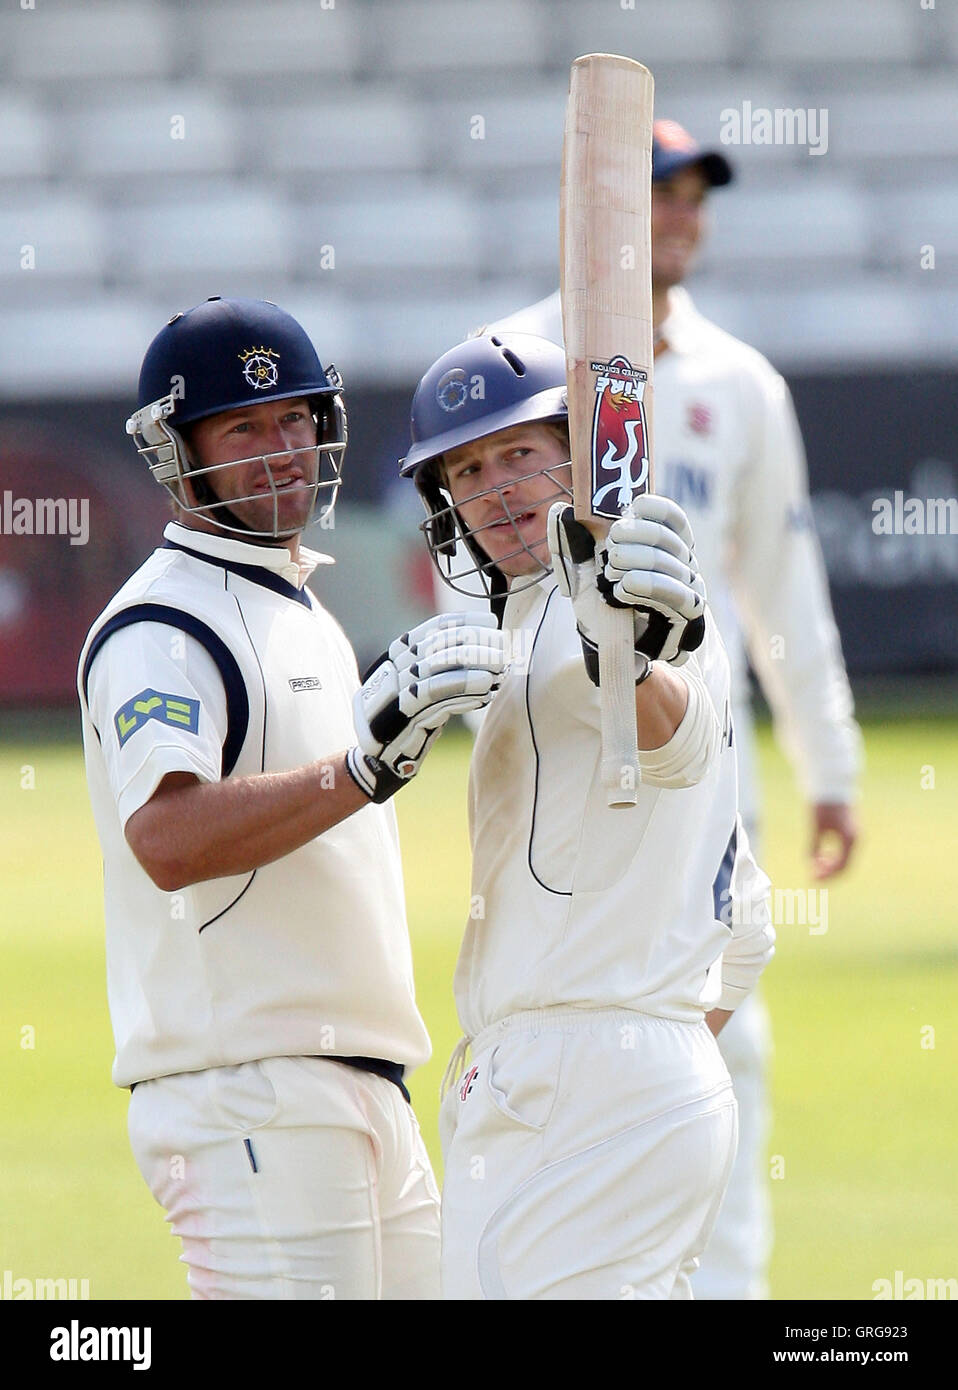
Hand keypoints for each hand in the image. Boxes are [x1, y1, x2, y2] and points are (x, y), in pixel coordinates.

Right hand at [346, 613, 507, 801]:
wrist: (378, 754)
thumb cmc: (407, 717)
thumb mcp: (421, 685)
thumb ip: (443, 667)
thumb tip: (487, 650)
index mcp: (399, 653)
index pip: (434, 628)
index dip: (465, 622)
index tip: (491, 622)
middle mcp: (395, 666)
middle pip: (439, 644)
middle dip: (474, 642)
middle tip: (502, 646)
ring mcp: (396, 689)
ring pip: (438, 667)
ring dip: (473, 665)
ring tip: (499, 667)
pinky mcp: (403, 714)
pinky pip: (436, 696)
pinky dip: (462, 690)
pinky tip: (485, 691)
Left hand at [548, 497, 705, 671]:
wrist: (608, 645)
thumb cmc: (601, 601)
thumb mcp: (584, 569)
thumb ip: (574, 541)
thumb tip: (559, 511)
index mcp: (665, 544)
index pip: (672, 517)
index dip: (655, 509)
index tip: (632, 509)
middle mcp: (684, 561)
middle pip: (665, 538)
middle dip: (633, 537)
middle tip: (610, 549)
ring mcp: (689, 585)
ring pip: (666, 564)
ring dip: (633, 563)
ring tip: (609, 574)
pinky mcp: (688, 611)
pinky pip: (673, 593)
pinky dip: (644, 587)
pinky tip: (620, 590)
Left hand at [810, 802, 857, 879]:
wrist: (832, 784)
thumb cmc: (823, 804)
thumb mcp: (815, 826)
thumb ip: (814, 846)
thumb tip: (810, 863)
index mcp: (849, 839)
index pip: (842, 866)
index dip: (827, 876)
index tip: (812, 878)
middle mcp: (855, 839)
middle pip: (845, 865)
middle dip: (829, 873)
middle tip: (812, 877)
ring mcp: (854, 835)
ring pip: (845, 858)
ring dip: (830, 866)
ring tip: (814, 868)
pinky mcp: (849, 830)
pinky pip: (844, 850)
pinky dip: (833, 857)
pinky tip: (820, 857)